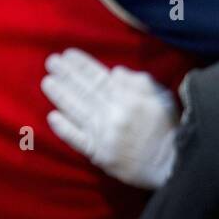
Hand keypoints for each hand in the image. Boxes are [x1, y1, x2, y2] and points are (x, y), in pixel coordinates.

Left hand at [41, 48, 178, 189]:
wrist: (171, 164)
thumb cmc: (168, 127)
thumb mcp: (161, 96)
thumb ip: (138, 81)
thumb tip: (114, 72)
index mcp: (127, 98)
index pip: (99, 76)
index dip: (81, 64)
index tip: (66, 54)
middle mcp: (112, 114)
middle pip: (84, 90)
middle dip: (65, 74)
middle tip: (50, 62)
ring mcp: (103, 135)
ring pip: (77, 110)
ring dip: (60, 95)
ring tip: (47, 82)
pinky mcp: (98, 154)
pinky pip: (77, 139)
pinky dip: (64, 128)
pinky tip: (52, 116)